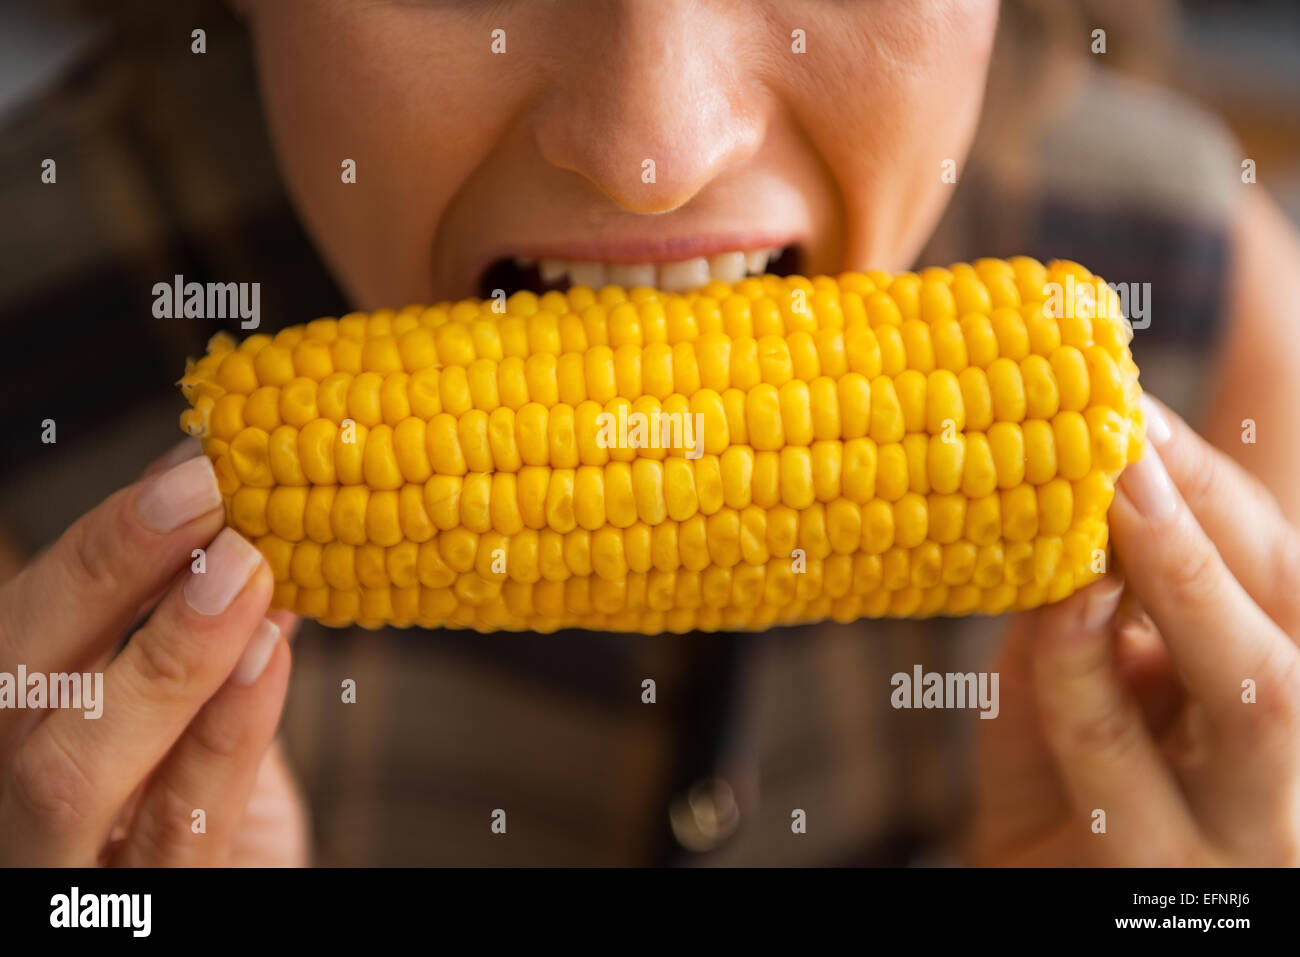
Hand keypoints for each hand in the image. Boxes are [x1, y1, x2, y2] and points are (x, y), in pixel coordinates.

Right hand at [0, 442, 307, 865]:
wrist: (250, 896)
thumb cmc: (207, 802)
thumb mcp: (200, 709)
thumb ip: (208, 631)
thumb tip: (253, 512)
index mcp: (20, 727)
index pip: (26, 627)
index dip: (102, 542)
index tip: (189, 463)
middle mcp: (9, 800)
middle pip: (15, 682)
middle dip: (106, 573)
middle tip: (208, 493)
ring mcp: (63, 866)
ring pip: (71, 768)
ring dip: (167, 652)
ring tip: (245, 568)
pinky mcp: (147, 915)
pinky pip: (176, 831)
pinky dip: (223, 736)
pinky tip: (270, 656)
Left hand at [970, 396, 1299, 865]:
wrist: (1028, 898)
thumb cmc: (1060, 785)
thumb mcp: (1082, 686)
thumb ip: (1087, 611)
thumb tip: (1079, 493)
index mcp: (1275, 696)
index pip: (1281, 579)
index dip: (1216, 489)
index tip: (1138, 410)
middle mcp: (1293, 773)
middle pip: (1296, 634)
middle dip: (1218, 526)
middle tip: (1134, 446)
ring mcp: (1244, 836)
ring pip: (1253, 698)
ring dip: (1181, 583)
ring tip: (1110, 503)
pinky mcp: (1158, 880)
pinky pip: (1121, 763)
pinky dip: (1082, 673)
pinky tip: (1063, 607)